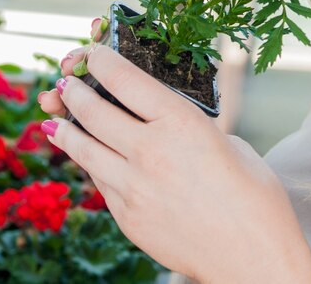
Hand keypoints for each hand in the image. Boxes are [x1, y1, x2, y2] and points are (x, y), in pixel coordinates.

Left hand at [37, 20, 310, 283]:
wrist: (251, 257)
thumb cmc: (254, 196)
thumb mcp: (228, 143)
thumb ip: (189, 126)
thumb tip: (163, 116)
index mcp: (182, 124)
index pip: (125, 80)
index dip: (102, 60)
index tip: (94, 53)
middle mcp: (151, 152)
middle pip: (94, 111)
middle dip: (75, 92)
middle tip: (67, 83)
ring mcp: (134, 188)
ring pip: (83, 149)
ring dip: (66, 129)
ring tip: (56, 117)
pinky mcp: (127, 217)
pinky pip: (100, 181)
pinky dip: (90, 163)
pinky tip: (87, 156)